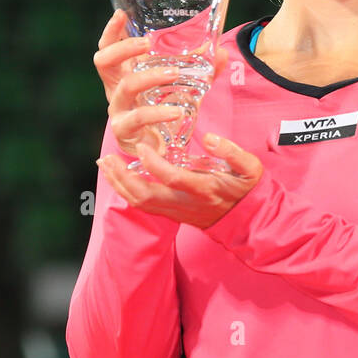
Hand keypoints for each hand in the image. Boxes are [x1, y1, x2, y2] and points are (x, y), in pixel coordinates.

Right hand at [93, 9, 230, 157]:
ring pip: (125, 87)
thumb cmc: (163, 109)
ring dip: (150, 77)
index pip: (108, 47)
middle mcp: (115, 89)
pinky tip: (176, 111)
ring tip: (174, 73)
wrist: (157, 149)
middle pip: (104, 62)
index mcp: (124, 74)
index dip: (111, 31)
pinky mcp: (125, 131)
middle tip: (147, 43)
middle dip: (123, 49)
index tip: (121, 14)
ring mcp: (118, 110)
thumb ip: (200, 69)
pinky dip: (157, 113)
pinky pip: (138, 118)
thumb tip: (222, 52)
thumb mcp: (181, 86)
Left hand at [96, 134, 262, 228]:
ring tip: (106, 166)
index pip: (173, 178)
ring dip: (119, 185)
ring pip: (140, 203)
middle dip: (123, 178)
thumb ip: (232, 152)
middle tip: (108, 159)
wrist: (247, 220)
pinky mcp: (172, 214)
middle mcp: (186, 203)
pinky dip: (126, 192)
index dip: (154, 163)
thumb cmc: (247, 190)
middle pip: (146, 196)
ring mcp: (177, 211)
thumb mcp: (251, 168)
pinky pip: (143, 207)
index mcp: (205, 188)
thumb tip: (210, 138)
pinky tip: (117, 179)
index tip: (143, 146)